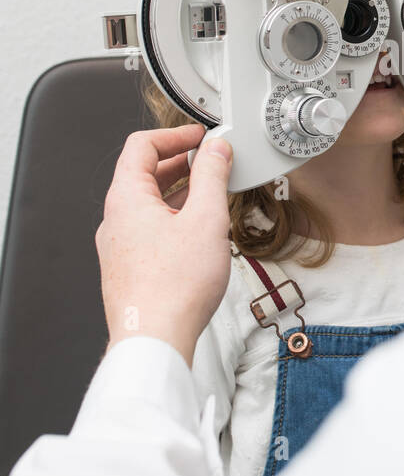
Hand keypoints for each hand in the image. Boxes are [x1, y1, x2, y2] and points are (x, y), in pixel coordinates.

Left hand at [95, 125, 233, 366]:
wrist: (154, 340)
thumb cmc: (174, 287)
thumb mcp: (206, 219)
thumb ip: (212, 177)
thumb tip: (216, 150)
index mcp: (126, 199)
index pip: (141, 146)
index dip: (174, 135)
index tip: (199, 137)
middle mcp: (115, 220)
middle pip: (143, 174)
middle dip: (180, 163)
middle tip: (209, 162)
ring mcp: (118, 246)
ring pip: (147, 205)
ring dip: (179, 192)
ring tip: (210, 195)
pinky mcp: (128, 269)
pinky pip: (148, 230)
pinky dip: (172, 218)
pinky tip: (197, 233)